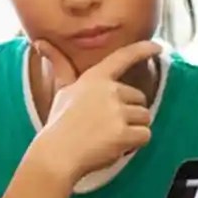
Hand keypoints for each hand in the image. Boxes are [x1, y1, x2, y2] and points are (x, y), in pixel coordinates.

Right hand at [29, 39, 160, 186]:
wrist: (56, 154)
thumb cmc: (59, 124)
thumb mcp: (62, 90)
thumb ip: (60, 66)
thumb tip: (39, 42)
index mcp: (95, 78)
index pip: (123, 57)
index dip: (143, 49)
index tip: (158, 47)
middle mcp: (109, 90)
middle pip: (140, 99)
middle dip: (130, 114)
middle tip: (108, 126)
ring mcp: (117, 111)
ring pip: (145, 118)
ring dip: (133, 130)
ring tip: (109, 137)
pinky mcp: (123, 132)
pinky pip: (145, 136)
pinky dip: (135, 144)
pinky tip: (115, 146)